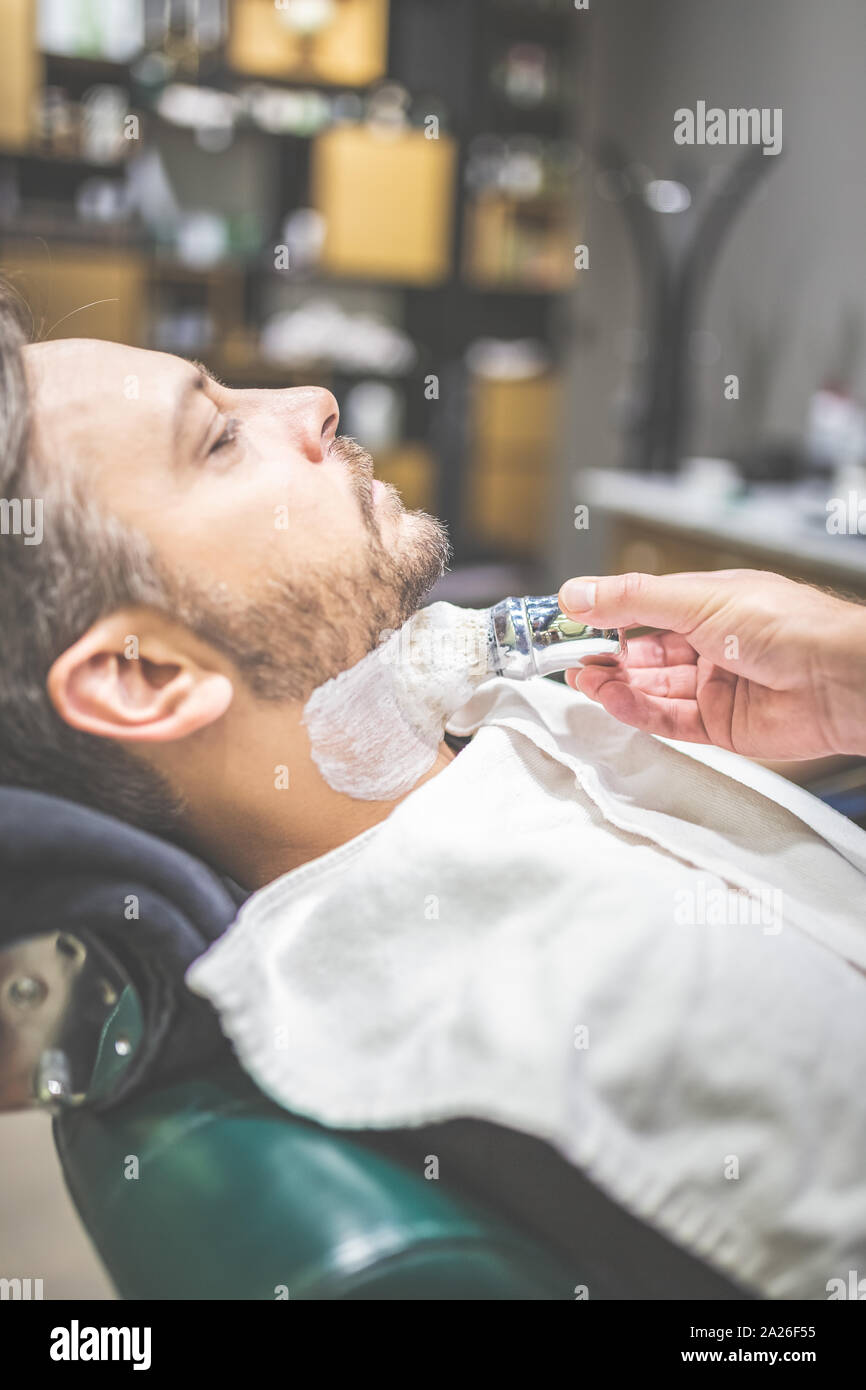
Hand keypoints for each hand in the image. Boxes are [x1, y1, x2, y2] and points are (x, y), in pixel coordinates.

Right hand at [557, 569, 865, 759]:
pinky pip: (667, 720)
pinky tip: (611, 699)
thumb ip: (631, 600)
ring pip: (650, 688)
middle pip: (642, 653)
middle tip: (565, 655)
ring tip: (581, 679)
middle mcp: (710, 645)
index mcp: (709, 604)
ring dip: (614, 684)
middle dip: (604, 655)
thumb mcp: (697, 598)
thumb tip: (577, 593)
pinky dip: (637, 710)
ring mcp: (715, 686)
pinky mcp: (720, 726)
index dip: (603, 616)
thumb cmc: (789, 624)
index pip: (642, 610)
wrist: (837, 678)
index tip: (566, 619)